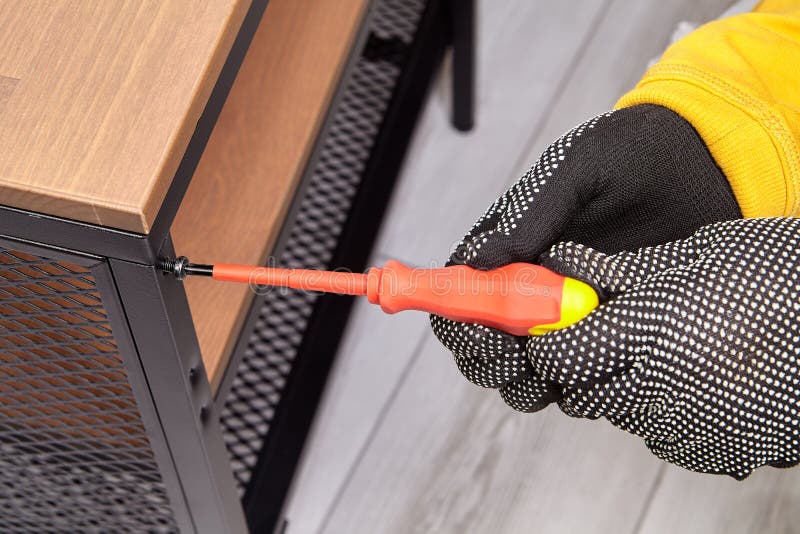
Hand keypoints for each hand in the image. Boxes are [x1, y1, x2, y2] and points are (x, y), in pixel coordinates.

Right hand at [432, 104, 740, 411]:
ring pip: (519, 366)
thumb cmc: (637, 154)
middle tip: (508, 351)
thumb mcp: (581, 169)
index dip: (454, 311)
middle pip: (480, 335)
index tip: (475, 325)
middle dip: (482, 354)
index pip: (461, 285)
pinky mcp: (606, 333)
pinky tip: (576, 379)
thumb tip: (481, 260)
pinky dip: (562, 389)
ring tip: (538, 370)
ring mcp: (567, 313)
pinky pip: (572, 377)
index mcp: (512, 241)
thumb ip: (532, 214)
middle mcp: (532, 282)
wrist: (708, 168)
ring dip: (515, 379)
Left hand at [528, 218, 799, 478]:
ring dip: (621, 387)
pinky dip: (661, 410)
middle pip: (579, 395)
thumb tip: (564, 269)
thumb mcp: (699, 254)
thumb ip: (623, 273)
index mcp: (656, 329)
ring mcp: (692, 428)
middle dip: (581, 367)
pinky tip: (695, 379)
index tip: (557, 324)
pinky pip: (659, 434)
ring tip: (667, 352)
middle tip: (610, 337)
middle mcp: (665, 387)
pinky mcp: (716, 453)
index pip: (558, 355)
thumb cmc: (784, 276)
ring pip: (617, 415)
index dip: (549, 340)